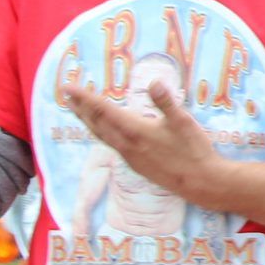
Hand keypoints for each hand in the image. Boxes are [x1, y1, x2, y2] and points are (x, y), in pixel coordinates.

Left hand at [65, 77, 225, 205]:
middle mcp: (126, 144)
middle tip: (66, 94)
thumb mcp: (183, 122)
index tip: (68, 87)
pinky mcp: (134, 163)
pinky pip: (109, 144)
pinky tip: (103, 130)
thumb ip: (166, 102)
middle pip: (96, 123)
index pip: (103, 110)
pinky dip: (99, 132)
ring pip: (100, 135)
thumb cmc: (192, 150)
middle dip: (80, 107)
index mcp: (135, 131)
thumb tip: (154, 82)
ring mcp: (128, 156)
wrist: (198, 182)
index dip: (84, 98)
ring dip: (86, 121)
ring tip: (77, 110)